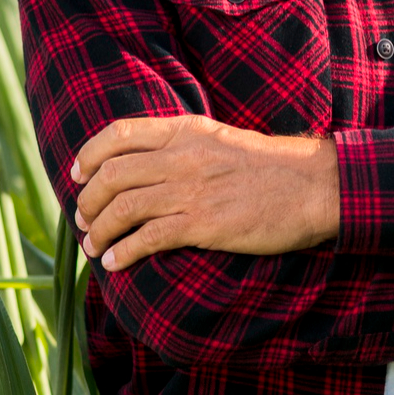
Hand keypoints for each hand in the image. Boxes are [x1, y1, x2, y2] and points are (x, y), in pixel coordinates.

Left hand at [70, 116, 339, 271]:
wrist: (315, 186)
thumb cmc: (274, 168)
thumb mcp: (223, 141)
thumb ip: (186, 147)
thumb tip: (149, 166)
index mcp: (187, 130)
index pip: (119, 134)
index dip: (89, 156)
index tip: (78, 175)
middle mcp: (182, 157)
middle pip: (111, 176)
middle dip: (87, 202)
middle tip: (84, 221)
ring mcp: (191, 190)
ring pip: (121, 209)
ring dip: (98, 232)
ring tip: (94, 248)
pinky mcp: (203, 224)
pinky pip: (147, 239)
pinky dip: (123, 253)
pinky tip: (116, 264)